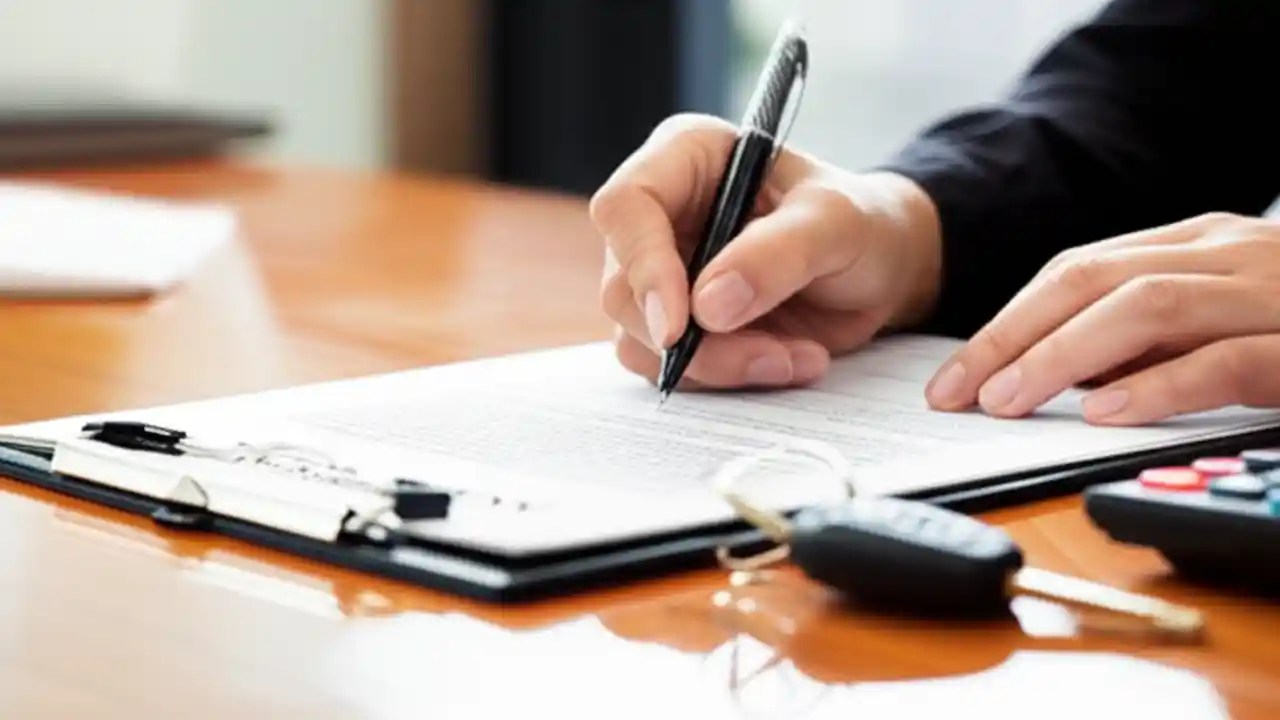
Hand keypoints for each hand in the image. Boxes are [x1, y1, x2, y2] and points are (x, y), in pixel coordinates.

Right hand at [590, 113, 942, 388]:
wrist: (879, 271)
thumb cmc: (859, 225)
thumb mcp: (835, 224)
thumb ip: (776, 255)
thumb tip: (707, 305)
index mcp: (684, 158)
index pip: (625, 207)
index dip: (643, 267)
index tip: (681, 326)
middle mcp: (660, 215)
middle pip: (623, 288)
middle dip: (695, 340)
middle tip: (772, 355)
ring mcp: (661, 275)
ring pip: (641, 340)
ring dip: (719, 365)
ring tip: (795, 356)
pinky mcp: (676, 325)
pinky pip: (671, 368)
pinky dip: (727, 378)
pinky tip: (786, 360)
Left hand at [925, 212, 1279, 423]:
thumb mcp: (1217, 315)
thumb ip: (1149, 333)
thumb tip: (1058, 374)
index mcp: (1195, 244)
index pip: (1075, 271)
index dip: (1004, 323)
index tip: (950, 377)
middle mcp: (1225, 254)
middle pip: (1090, 278)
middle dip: (1010, 337)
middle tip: (954, 393)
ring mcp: (1270, 291)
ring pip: (1146, 304)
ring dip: (1063, 355)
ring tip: (1007, 400)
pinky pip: (1231, 357)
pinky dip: (1163, 383)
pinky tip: (1106, 411)